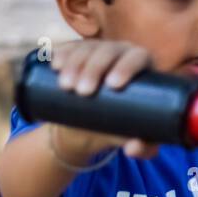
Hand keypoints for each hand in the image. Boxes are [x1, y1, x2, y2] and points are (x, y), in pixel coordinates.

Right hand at [48, 39, 160, 159]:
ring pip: (86, 49)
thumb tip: (133, 148)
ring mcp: (98, 50)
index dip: (126, 67)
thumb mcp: (132, 138)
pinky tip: (55, 63)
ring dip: (75, 63)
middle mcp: (121, 52)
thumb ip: (142, 149)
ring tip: (65, 86)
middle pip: (109, 50)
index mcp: (142, 66)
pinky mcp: (77, 52)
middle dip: (94, 68)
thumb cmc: (120, 129)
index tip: (112, 85)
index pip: (138, 58)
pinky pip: (68, 48)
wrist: (91, 128)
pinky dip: (61, 53)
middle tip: (82, 92)